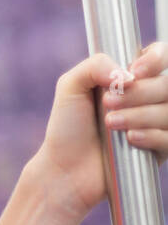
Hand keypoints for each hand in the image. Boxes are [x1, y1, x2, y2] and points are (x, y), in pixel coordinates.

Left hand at [35, 41, 167, 218]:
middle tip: (108, 103)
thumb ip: (95, 65)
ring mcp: (159, 123)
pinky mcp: (163, 149)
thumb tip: (127, 73)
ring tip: (110, 124)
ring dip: (141, 115)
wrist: (66, 168)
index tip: (134, 73)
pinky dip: (153, 135)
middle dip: (140, 92)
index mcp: (133, 78)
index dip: (156, 59)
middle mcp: (151, 98)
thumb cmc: (68, 127)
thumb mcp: (70, 87)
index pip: (162, 56)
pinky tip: (131, 139)